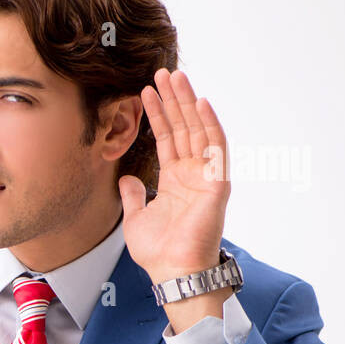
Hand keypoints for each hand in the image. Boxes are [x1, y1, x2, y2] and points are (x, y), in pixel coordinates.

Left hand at [117, 68, 229, 285]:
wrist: (172, 271)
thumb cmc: (158, 251)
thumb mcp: (136, 217)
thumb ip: (133, 196)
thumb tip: (126, 178)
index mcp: (175, 179)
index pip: (167, 138)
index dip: (157, 114)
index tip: (146, 92)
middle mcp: (193, 173)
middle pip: (183, 127)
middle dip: (173, 99)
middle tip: (163, 72)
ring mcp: (206, 176)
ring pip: (198, 129)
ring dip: (188, 102)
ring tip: (176, 77)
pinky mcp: (218, 183)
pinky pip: (216, 148)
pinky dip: (209, 124)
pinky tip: (201, 102)